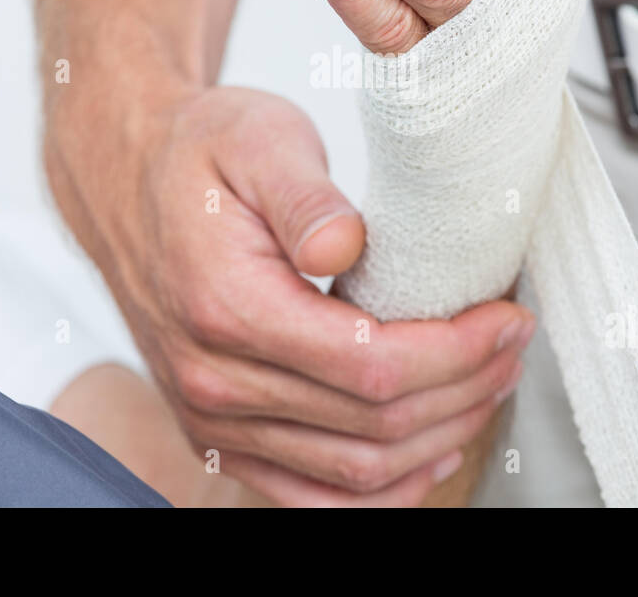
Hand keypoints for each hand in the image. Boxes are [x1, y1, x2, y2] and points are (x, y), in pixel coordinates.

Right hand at [43, 78, 534, 505]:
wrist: (125, 181)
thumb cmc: (196, 156)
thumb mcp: (256, 139)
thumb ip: (304, 195)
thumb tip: (345, 245)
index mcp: (227, 308)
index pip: (371, 365)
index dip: (457, 352)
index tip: (505, 318)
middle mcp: (213, 380)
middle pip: (374, 426)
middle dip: (464, 388)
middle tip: (512, 344)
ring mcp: (211, 417)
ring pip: (355, 471)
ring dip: (438, 435)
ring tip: (487, 384)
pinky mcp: (218, 433)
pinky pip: (309, 498)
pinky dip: (379, 490)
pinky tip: (426, 454)